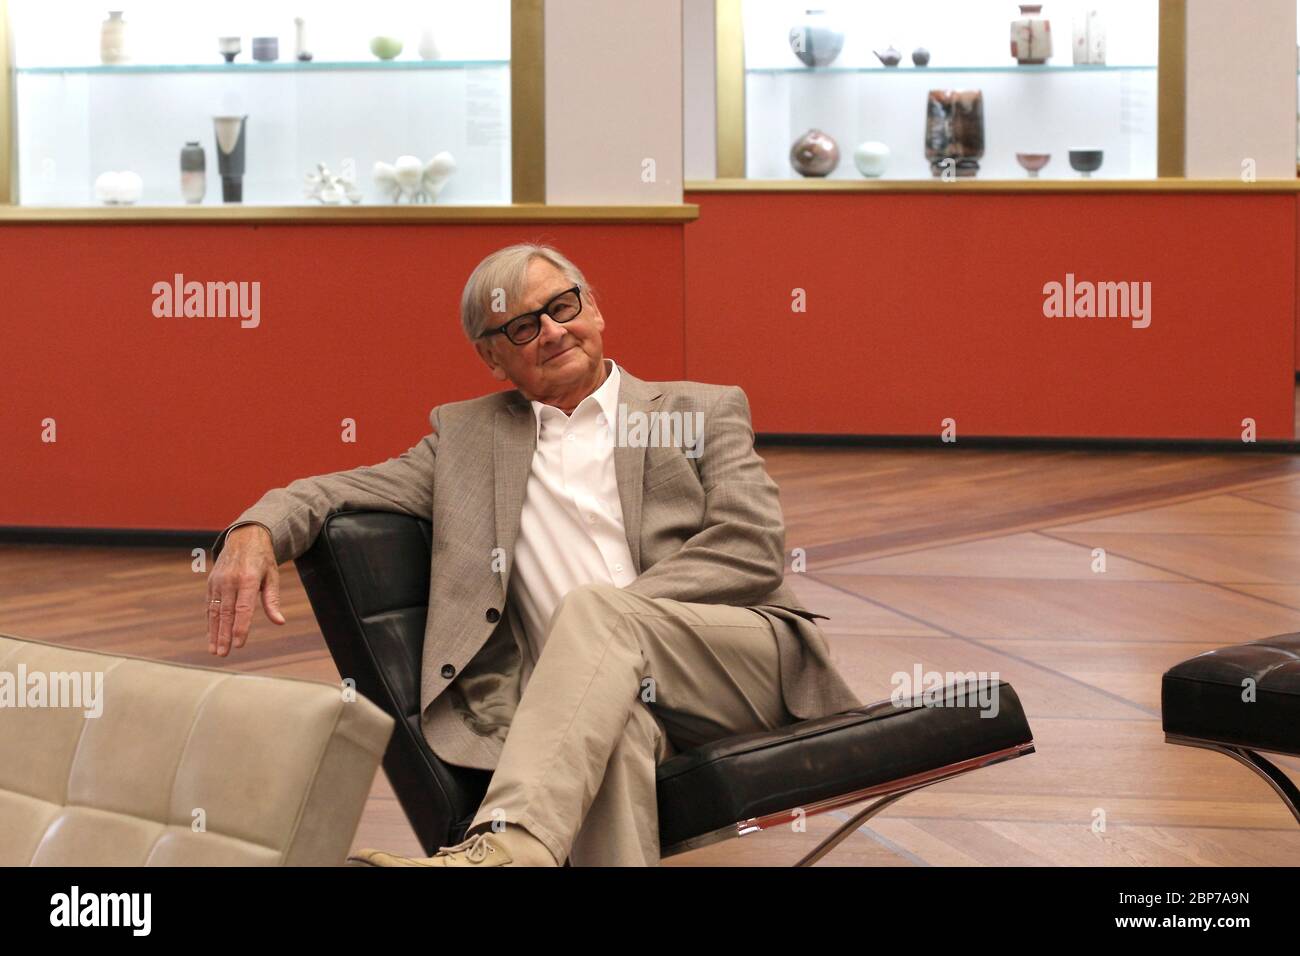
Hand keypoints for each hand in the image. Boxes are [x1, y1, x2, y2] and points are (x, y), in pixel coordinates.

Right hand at [206, 524, 285, 655]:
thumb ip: (272, 600)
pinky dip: (210, 622)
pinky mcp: (211, 583)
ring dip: (214, 633)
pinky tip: (211, 636)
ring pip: (215, 612)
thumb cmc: (262, 559)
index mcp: (248, 579)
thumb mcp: (272, 576)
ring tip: (215, 651)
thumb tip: (280, 622)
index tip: (239, 645)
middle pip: (227, 613)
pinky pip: (210, 606)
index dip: (241, 628)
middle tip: (223, 654)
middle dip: (224, 635)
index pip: (243, 609)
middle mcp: (230, 581)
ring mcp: (218, 581)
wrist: (244, 537)